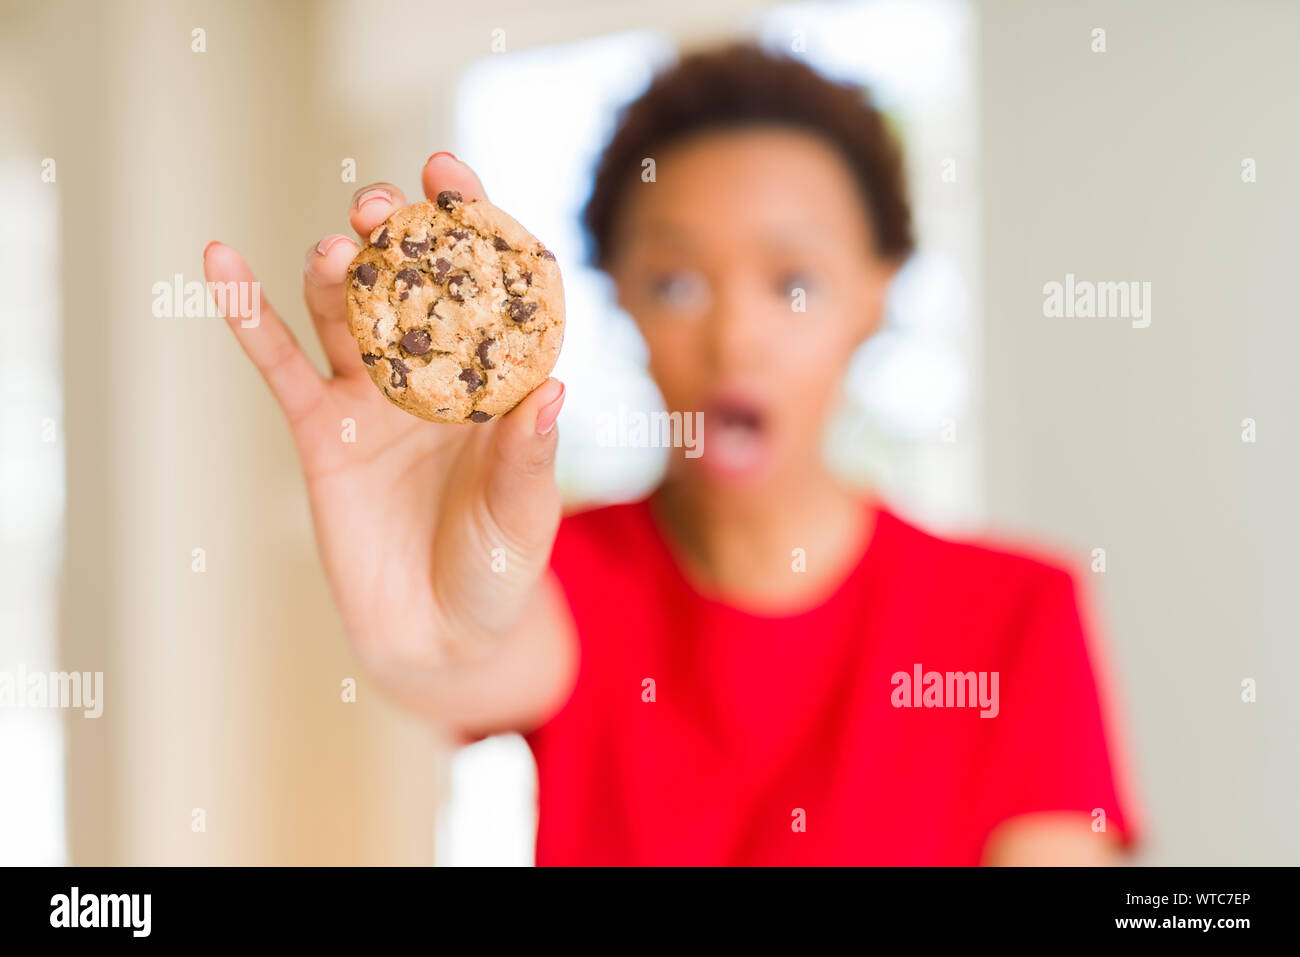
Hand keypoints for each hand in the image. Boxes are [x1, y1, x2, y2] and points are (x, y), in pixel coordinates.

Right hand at [203, 153, 566, 704]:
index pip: (485, 289)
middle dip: (397, 239)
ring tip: (339, 249)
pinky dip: (248, 316)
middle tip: (384, 206)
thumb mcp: (523, 519)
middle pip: (410, 285)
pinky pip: (280, 365)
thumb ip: (531, 459)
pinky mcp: (321, 432)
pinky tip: (220, 263)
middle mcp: (434, 374)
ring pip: (346, 313)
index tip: (452, 175)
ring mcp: (373, 397)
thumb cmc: (498, 571)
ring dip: (339, 272)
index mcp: (495, 378)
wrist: (438, 635)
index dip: (470, 229)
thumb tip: (554, 389)